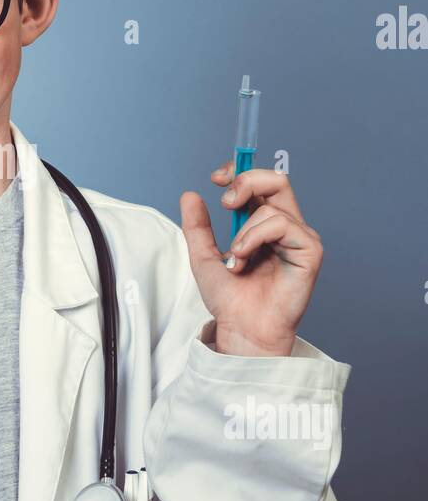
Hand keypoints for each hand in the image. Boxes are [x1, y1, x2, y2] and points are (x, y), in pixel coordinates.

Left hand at [178, 162, 323, 356]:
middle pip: (276, 179)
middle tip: (226, 203)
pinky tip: (244, 259)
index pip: (260, 182)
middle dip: (246, 182)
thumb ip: (197, 226)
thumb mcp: (202, 255)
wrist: (241, 328)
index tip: (216, 178)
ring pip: (271, 207)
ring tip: (235, 259)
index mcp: (263, 223)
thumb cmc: (230, 298)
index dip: (241, 172)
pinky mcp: (310, 250)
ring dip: (242, 232)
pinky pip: (282, 224)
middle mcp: (284, 226)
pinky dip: (255, 238)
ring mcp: (299, 237)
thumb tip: (190, 194)